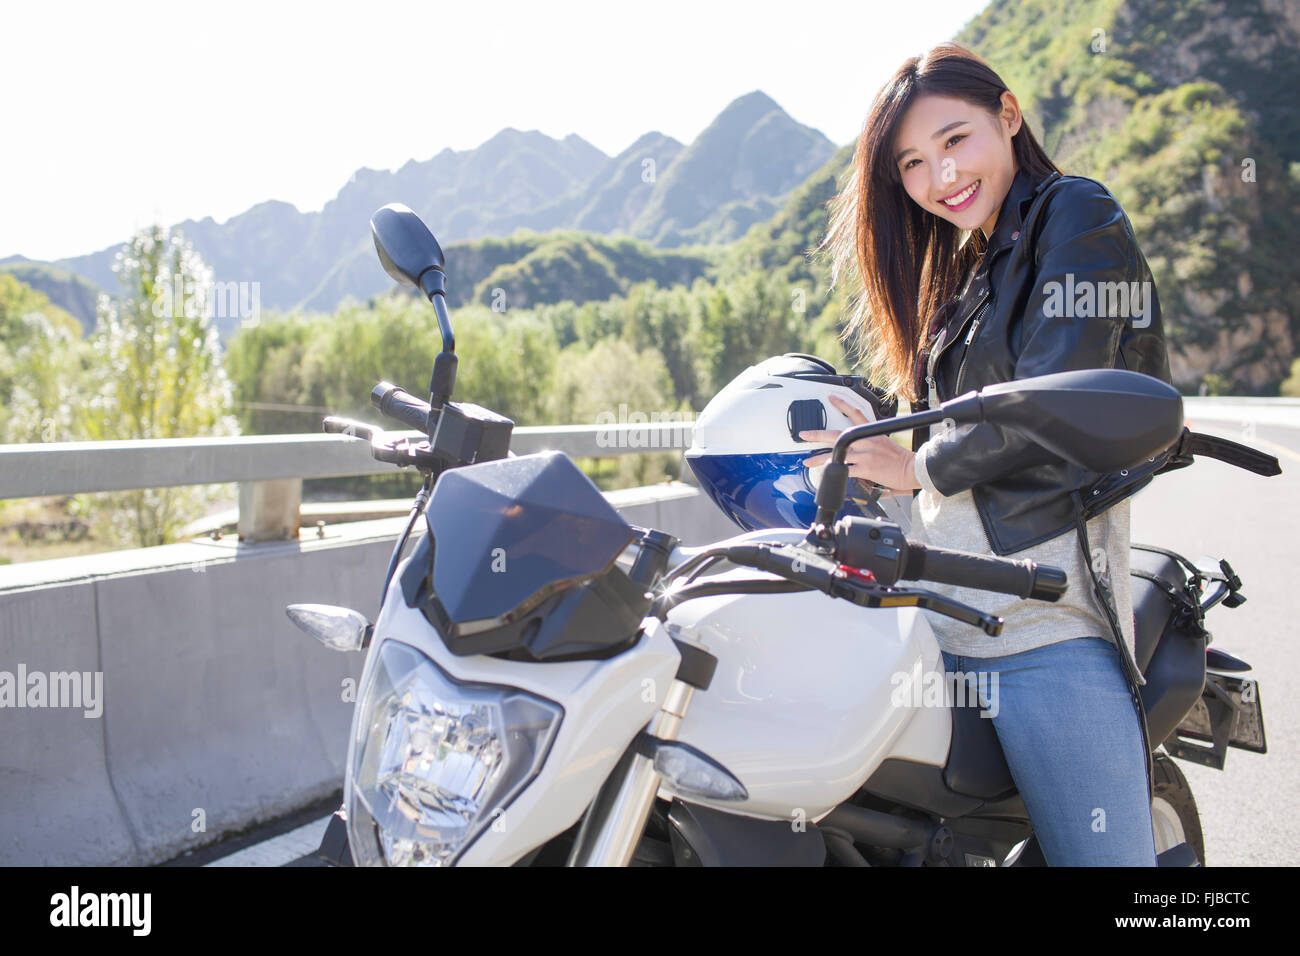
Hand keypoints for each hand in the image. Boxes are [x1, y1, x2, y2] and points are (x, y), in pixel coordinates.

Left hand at [799, 395, 918, 493]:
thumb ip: (868, 439)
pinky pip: (845, 469)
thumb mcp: (884, 440)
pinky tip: (825, 472)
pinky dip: (834, 471)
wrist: (912, 468)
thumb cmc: (899, 458)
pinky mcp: (866, 468)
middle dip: (818, 434)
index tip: (830, 397)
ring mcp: (865, 454)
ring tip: (807, 460)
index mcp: (871, 431)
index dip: (842, 403)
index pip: (855, 413)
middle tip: (804, 434)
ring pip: (837, 454)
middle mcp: (867, 440)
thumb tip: (855, 443)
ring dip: (819, 458)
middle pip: (838, 434)